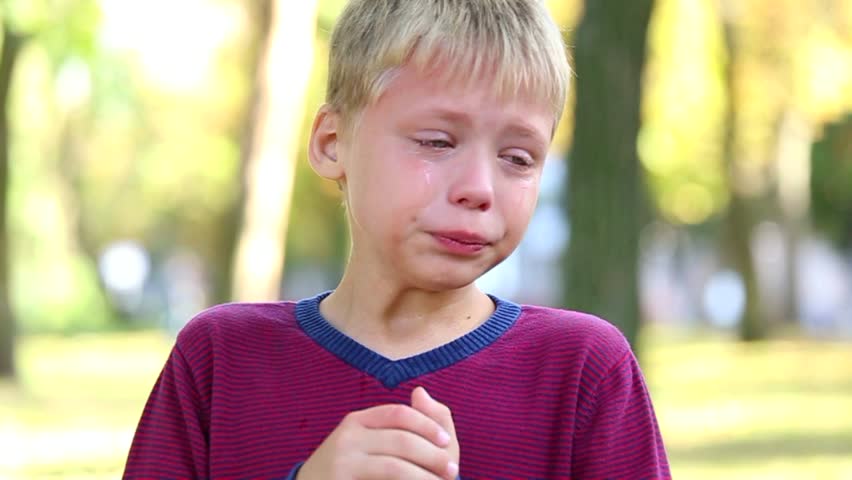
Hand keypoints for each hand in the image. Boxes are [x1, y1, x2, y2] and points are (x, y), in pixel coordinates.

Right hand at [297, 387, 458, 479]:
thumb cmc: (354, 471)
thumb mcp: (378, 442)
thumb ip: (408, 420)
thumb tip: (420, 392)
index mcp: (359, 420)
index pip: (400, 414)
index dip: (428, 426)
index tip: (447, 442)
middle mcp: (348, 436)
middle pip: (401, 440)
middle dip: (432, 456)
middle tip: (452, 471)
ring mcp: (342, 461)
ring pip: (395, 466)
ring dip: (424, 476)